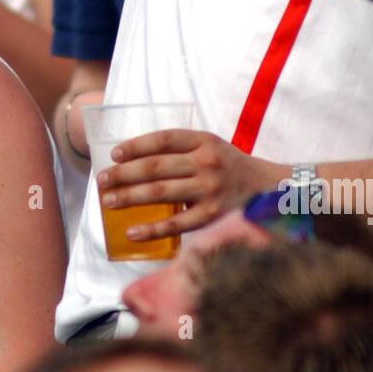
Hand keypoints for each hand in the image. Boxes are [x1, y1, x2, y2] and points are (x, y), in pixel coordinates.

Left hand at [96, 130, 280, 239]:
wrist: (270, 189)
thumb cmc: (230, 168)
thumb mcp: (211, 147)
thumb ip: (181, 150)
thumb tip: (135, 162)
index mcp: (204, 141)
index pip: (163, 139)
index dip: (136, 145)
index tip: (115, 154)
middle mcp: (207, 162)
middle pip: (156, 166)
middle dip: (124, 173)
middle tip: (102, 180)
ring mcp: (210, 189)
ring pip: (161, 193)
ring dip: (130, 197)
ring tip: (108, 201)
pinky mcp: (213, 216)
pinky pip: (176, 224)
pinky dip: (152, 229)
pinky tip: (132, 231)